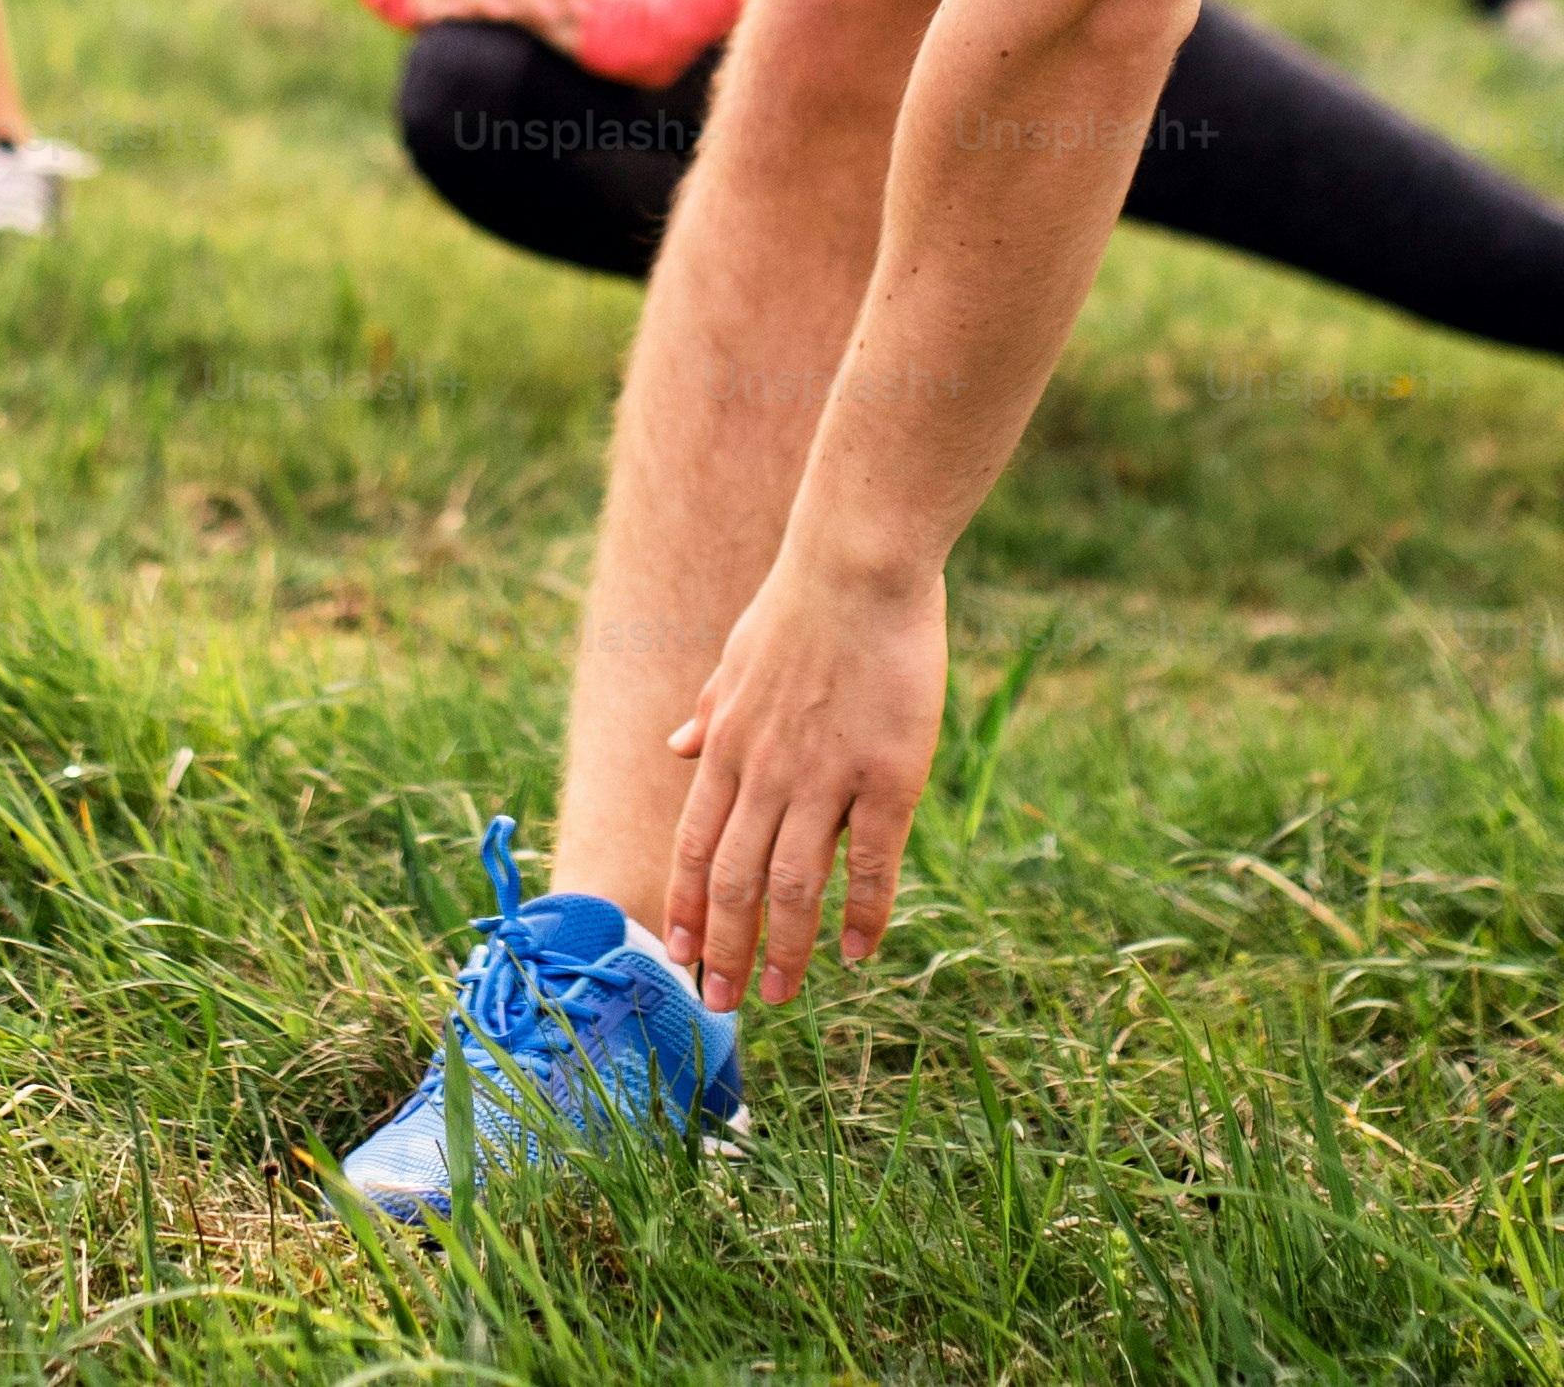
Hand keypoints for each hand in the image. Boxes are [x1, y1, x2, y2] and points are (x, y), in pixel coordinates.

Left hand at [659, 551, 945, 1011]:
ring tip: (782, 994)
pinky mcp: (888, 775)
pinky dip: (861, 912)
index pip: (693, 844)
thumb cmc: (802, 604)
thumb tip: (676, 746)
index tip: (678, 952)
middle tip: (723, 1001)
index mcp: (727, 746)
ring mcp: (825, 776)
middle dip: (724, 948)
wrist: (860, 562)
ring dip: (785, 947)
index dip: (683, 904)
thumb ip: (710, 710)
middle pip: (734, 881)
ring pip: (794, 885)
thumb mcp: (736, 657)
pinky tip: (858, 950)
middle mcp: (765, 771)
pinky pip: (870, 860)